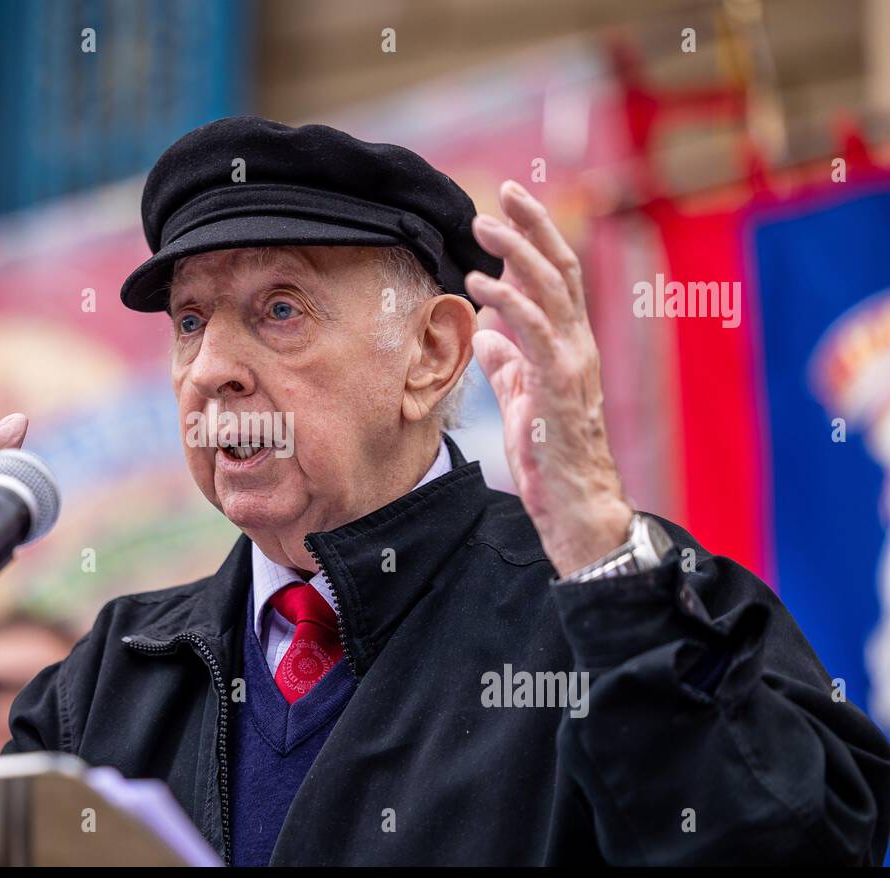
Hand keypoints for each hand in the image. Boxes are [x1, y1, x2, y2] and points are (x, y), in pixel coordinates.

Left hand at [466, 181, 631, 576]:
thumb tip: (486, 333)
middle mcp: (579, 345)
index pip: (559, 278)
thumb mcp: (521, 400)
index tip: (511, 204)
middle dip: (533, 226)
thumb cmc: (551, 458)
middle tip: (504, 190)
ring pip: (550, 290)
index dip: (538, 238)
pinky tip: (480, 283)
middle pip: (561, 269)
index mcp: (571, 345)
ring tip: (481, 225)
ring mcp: (573, 363)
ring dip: (516, 252)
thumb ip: (507, 364)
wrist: (576, 506)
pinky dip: (509, 300)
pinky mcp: (558, 386)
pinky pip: (534, 332)